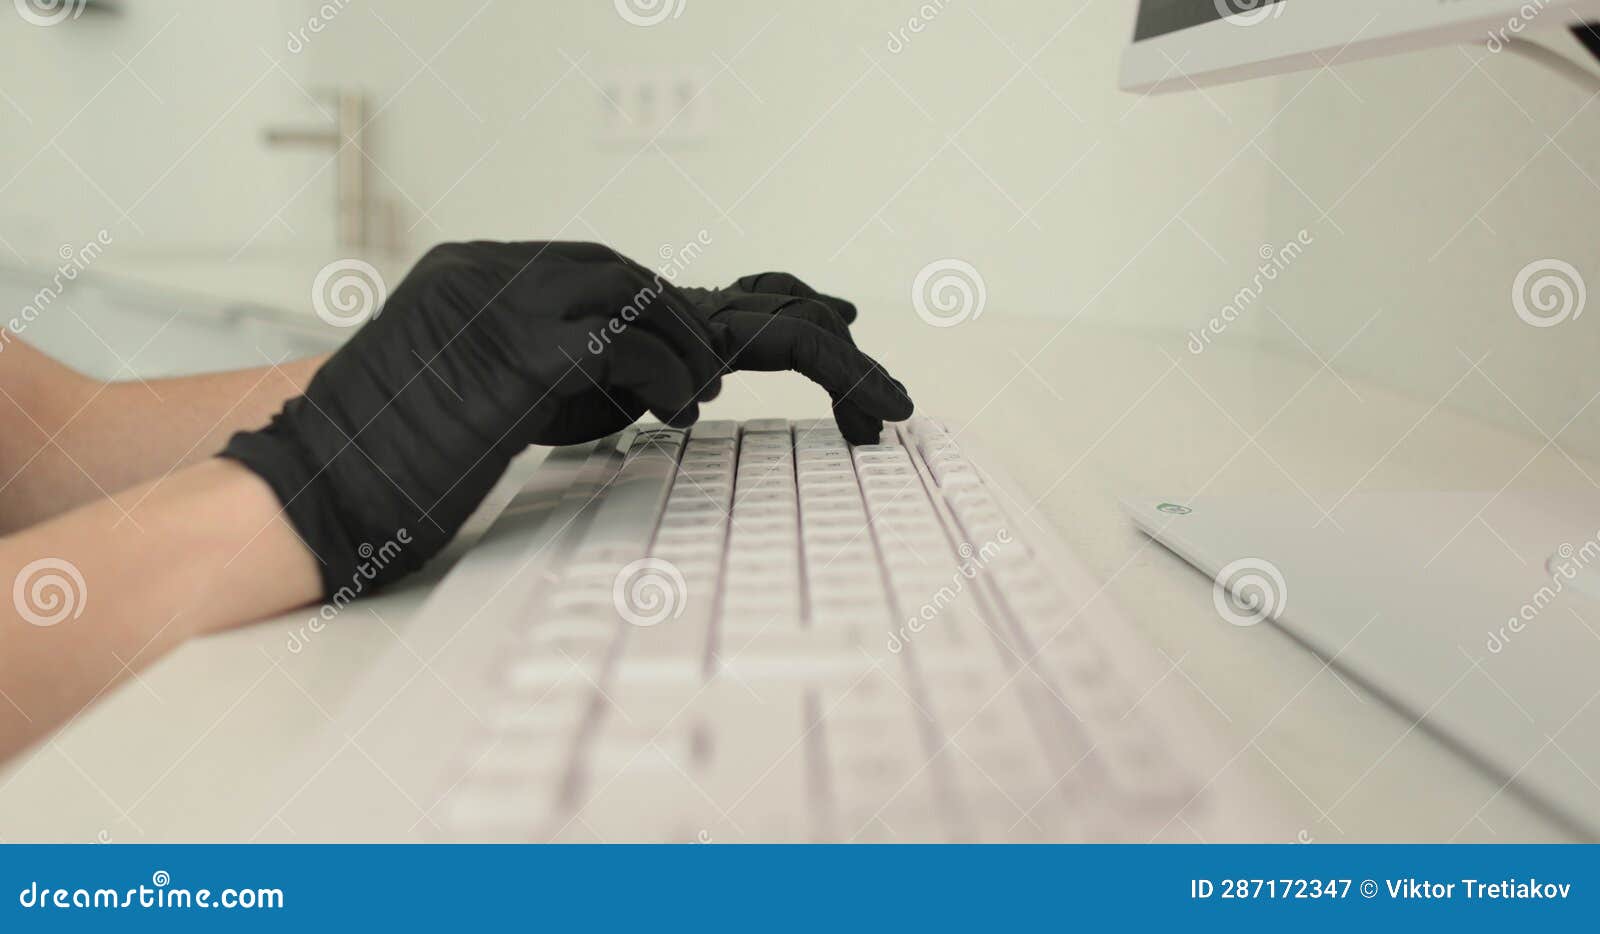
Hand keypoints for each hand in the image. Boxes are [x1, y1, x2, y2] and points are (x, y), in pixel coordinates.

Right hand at [222, 241, 912, 596]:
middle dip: (737, 314)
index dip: (708, 299)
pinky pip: (618, 337)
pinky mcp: (501, 350)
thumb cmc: (399, 468)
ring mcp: (494, 300)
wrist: (306, 493)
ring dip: (693, 349)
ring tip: (705, 398)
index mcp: (494, 280)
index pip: (623, 276)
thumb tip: (654, 385)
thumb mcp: (499, 406)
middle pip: (642, 276)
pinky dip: (667, 374)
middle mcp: (496, 273)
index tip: (800, 311)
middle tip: (834, 337)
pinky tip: (679, 411)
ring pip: (637, 290)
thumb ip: (570, 379)